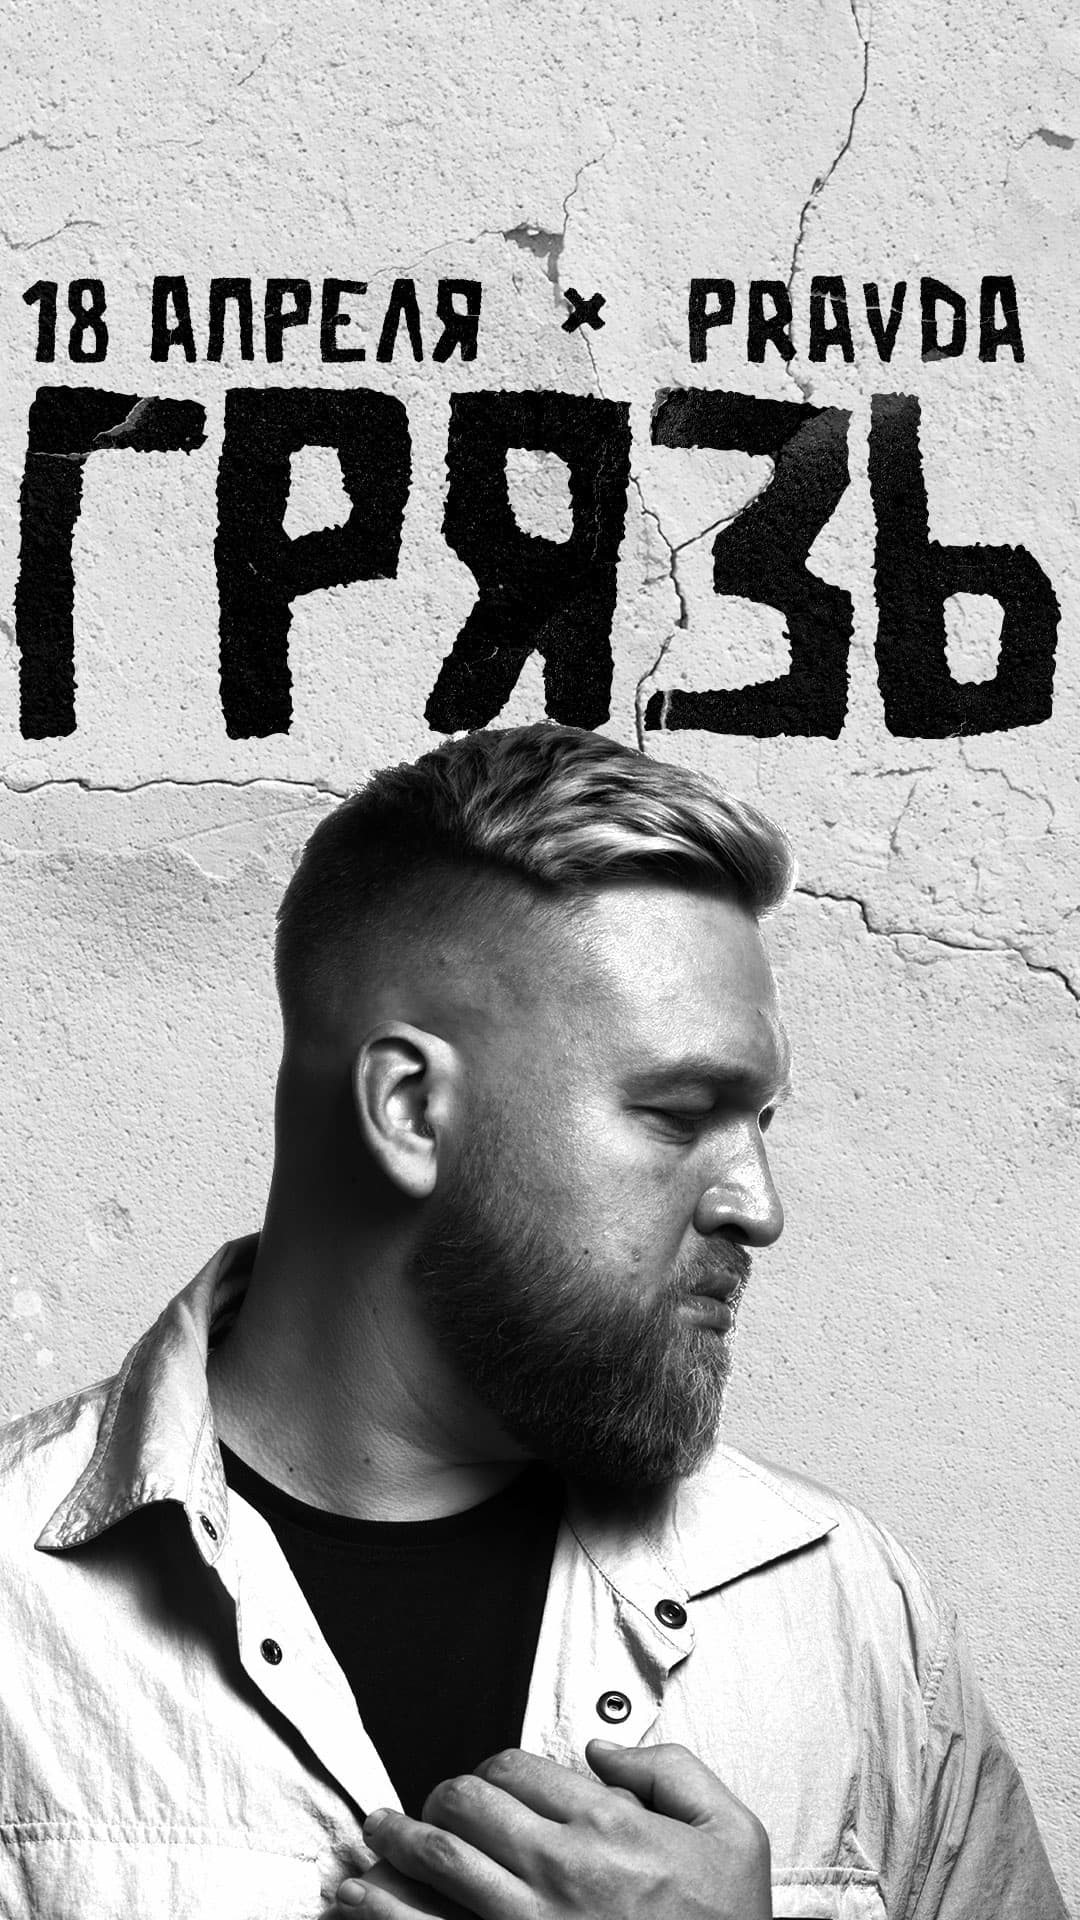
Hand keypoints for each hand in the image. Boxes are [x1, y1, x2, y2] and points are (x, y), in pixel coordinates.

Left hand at [333, 1740, 770, 1917]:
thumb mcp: (735, 1836)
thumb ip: (674, 1770)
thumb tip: (602, 1749)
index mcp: (611, 1826)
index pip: (518, 1770)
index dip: (492, 1771)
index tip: (485, 1786)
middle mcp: (562, 1869)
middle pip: (466, 1807)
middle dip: (435, 1799)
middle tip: (422, 1806)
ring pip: (437, 1864)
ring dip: (392, 1844)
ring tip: (371, 1837)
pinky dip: (382, 1912)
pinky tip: (356, 1900)